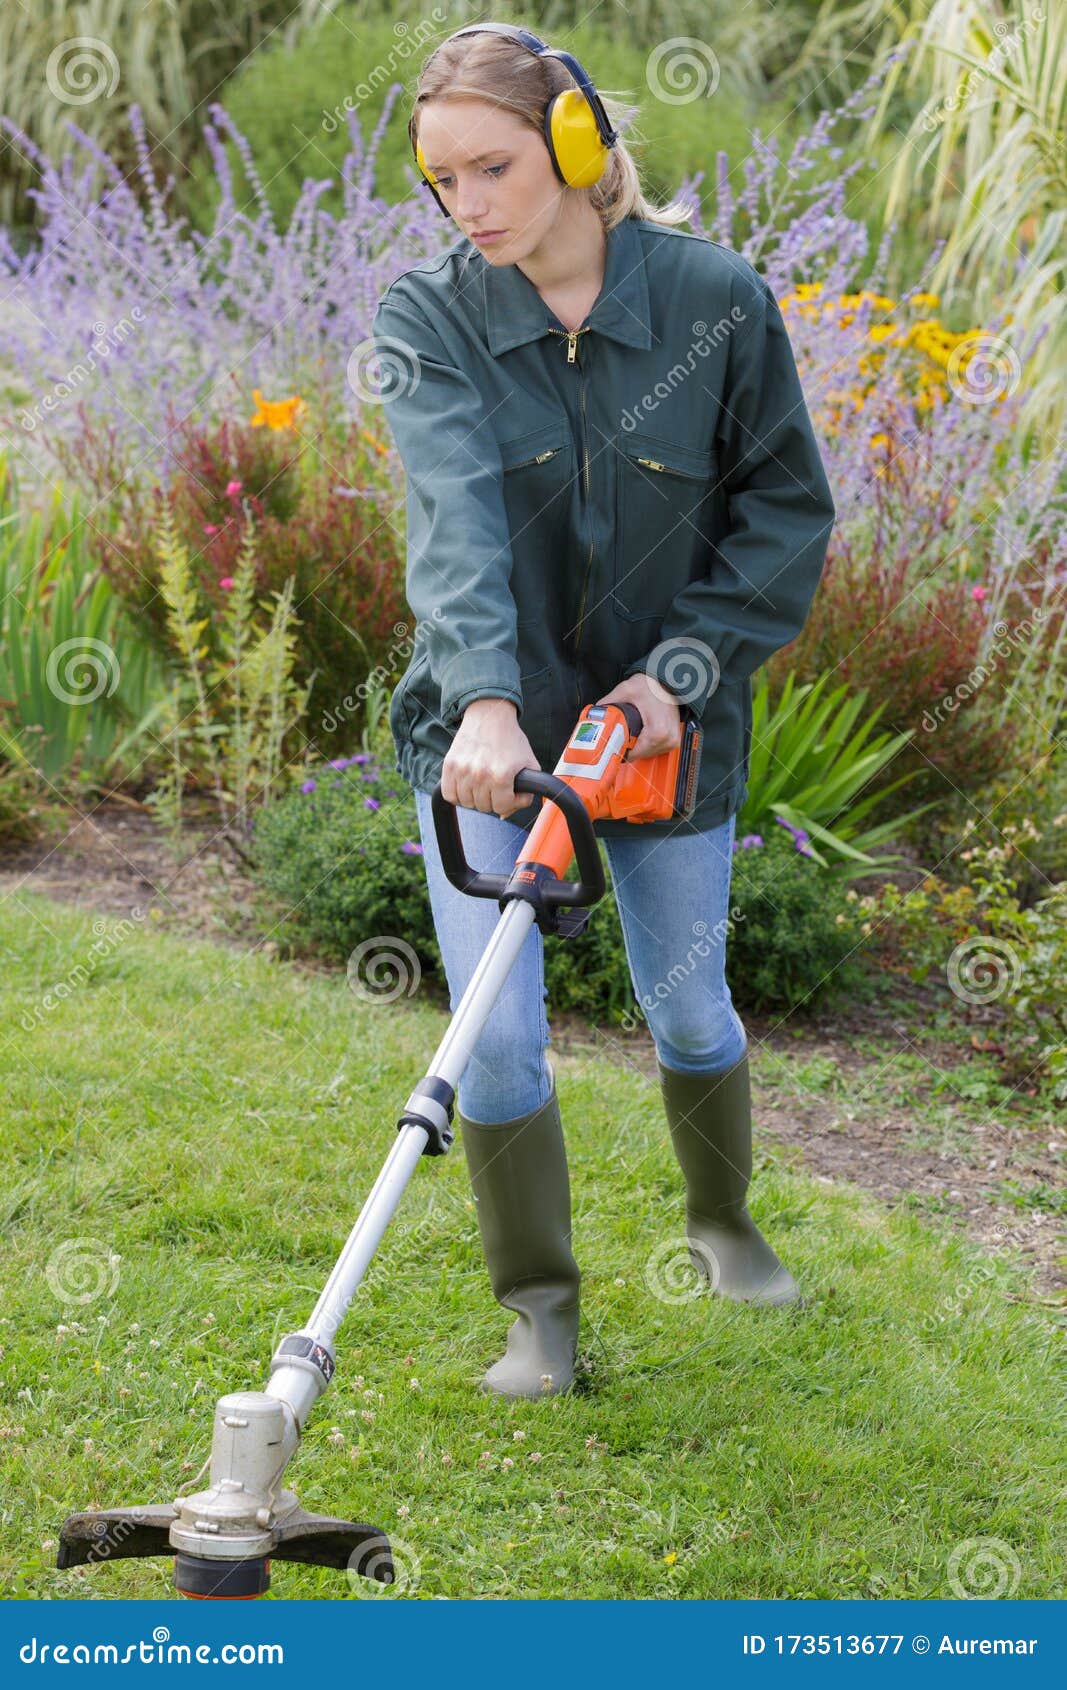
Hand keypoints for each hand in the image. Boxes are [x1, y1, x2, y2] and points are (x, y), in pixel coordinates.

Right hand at [442, 696, 539, 817]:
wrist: (489, 715)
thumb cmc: (510, 739)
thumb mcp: (530, 764)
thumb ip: (526, 794)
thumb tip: (505, 814)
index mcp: (501, 775)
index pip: (501, 807)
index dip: (508, 802)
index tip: (508, 791)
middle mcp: (480, 774)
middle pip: (483, 807)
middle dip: (492, 799)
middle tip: (495, 785)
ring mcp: (462, 770)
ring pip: (466, 803)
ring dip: (475, 797)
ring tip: (482, 783)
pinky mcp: (449, 765)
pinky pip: (449, 794)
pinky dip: (457, 794)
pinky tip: (467, 784)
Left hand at [596, 673, 680, 759]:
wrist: (668, 681)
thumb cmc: (653, 685)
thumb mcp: (626, 690)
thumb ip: (608, 702)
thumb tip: (594, 714)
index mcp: (658, 731)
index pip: (634, 753)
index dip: (619, 750)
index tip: (610, 744)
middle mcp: (668, 739)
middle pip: (640, 755)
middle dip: (627, 748)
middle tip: (617, 738)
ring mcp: (672, 741)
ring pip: (647, 754)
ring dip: (637, 748)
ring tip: (629, 735)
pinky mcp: (673, 740)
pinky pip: (655, 750)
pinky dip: (646, 744)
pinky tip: (640, 735)